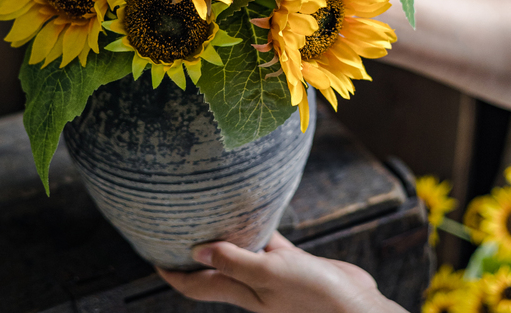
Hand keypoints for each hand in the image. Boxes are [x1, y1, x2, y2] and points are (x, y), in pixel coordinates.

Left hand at [156, 231, 406, 312]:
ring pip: (242, 250)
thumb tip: (195, 251)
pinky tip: (257, 207)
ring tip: (211, 209)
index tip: (153, 257)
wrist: (358, 309)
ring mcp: (273, 273)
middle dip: (196, 252)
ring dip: (228, 234)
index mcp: (243, 293)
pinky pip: (270, 240)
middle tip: (178, 225)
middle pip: (214, 268)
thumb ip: (234, 262)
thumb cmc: (314, 297)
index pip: (197, 286)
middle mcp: (253, 284)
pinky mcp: (293, 262)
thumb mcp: (269, 277)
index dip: (174, 275)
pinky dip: (261, 226)